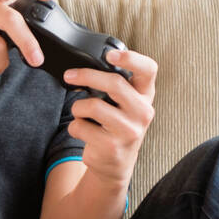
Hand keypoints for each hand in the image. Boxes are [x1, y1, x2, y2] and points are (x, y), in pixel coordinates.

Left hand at [63, 50, 156, 187]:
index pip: (148, 70)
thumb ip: (115, 86)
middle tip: (69, 76)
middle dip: (86, 76)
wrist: (116, 163)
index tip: (110, 55)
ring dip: (77, 108)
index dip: (130, 58)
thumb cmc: (117, 126)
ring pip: (92, 106)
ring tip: (81, 114)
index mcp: (146, 96)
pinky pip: (80, 126)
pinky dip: (74, 126)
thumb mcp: (125, 104)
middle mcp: (142, 112)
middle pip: (114, 83)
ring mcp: (128, 130)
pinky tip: (83, 132)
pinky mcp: (110, 146)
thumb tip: (84, 70)